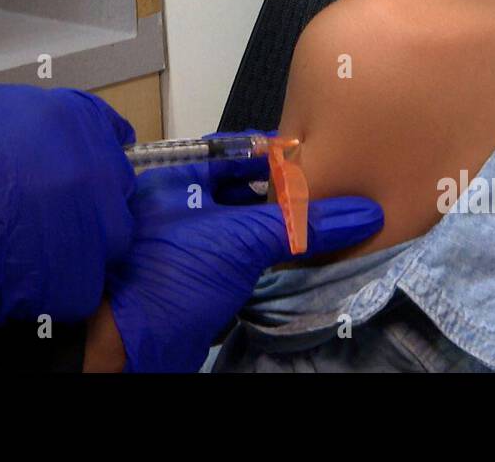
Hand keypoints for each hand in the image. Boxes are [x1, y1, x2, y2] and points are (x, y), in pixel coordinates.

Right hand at [0, 78, 135, 325]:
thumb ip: (5, 116)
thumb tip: (4, 129)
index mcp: (63, 117)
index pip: (107, 132)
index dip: (86, 152)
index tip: (72, 168)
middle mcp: (85, 166)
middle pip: (111, 190)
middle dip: (84, 202)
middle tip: (39, 215)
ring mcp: (82, 225)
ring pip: (105, 242)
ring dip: (75, 247)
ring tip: (26, 252)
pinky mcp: (66, 279)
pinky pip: (80, 288)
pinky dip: (53, 290)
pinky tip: (16, 282)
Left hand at [106, 157, 383, 371]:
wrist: (131, 344)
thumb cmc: (173, 276)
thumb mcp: (244, 240)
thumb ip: (302, 224)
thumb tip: (363, 212)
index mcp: (175, 174)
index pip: (234, 150)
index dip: (275, 152)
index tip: (317, 155)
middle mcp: (176, 200)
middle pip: (240, 185)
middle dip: (281, 190)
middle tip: (328, 189)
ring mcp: (183, 239)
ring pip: (239, 221)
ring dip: (275, 224)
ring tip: (322, 221)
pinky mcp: (193, 274)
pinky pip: (236, 252)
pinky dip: (265, 251)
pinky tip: (297, 254)